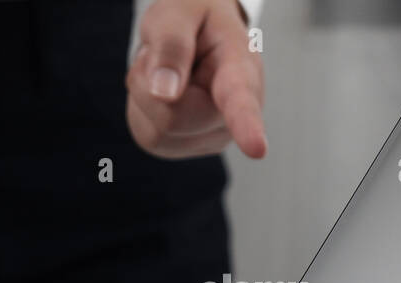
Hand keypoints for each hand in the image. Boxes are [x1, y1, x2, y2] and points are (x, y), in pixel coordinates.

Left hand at [126, 0, 266, 159]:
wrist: (195, 34)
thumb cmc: (192, 19)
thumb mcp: (177, 14)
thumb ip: (172, 45)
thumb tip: (165, 95)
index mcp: (241, 70)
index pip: (242, 101)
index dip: (247, 126)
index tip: (257, 150)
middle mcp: (232, 113)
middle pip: (172, 118)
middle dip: (150, 83)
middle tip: (163, 55)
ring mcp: (208, 137)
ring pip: (156, 129)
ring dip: (145, 94)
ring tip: (168, 71)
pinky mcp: (181, 146)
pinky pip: (147, 135)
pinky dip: (142, 110)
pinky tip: (162, 92)